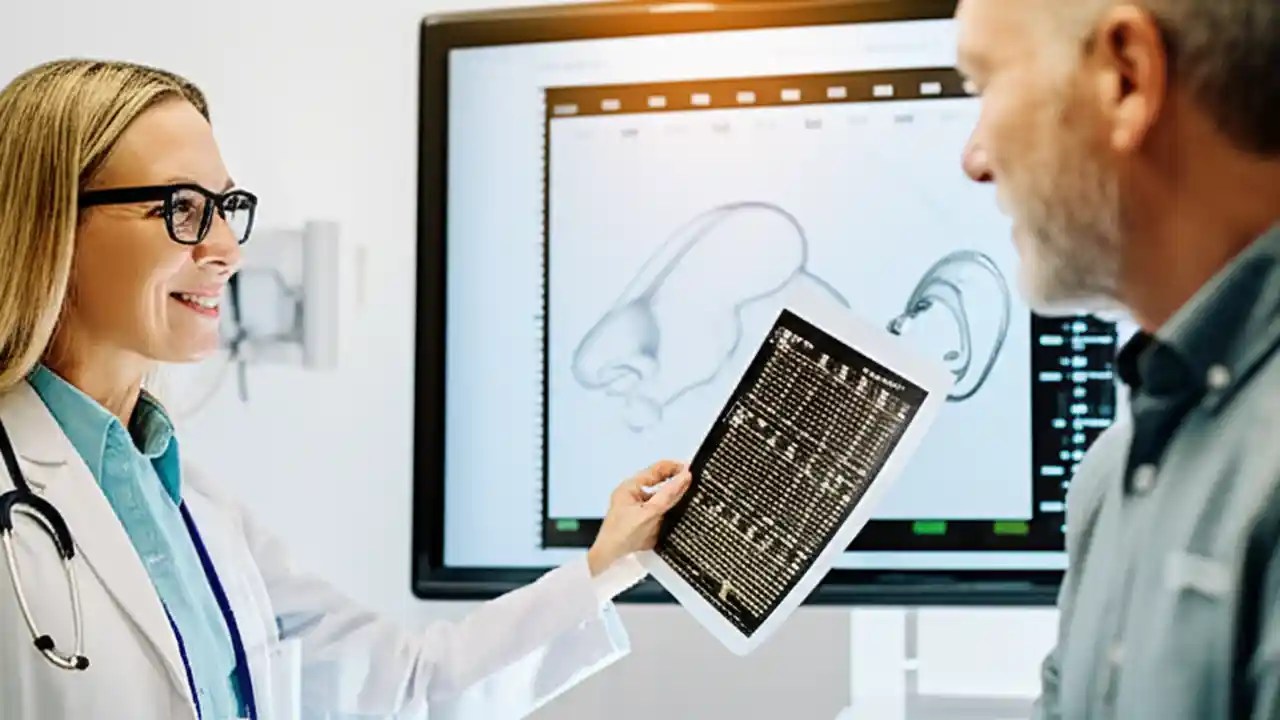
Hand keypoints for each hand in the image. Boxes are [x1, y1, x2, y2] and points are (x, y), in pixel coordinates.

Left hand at [587, 460, 692, 576]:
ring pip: (661, 499)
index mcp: (631, 486)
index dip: (675, 467)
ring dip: (673, 501)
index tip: (693, 471)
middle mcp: (634, 495)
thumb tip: (686, 476)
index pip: (657, 469)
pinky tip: (680, 519)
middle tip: (696, 487)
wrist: (609, 559)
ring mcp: (637, 508)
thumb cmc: (623, 533)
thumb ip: (668, 495)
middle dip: (676, 484)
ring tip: (692, 502)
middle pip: (660, 484)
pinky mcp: (642, 522)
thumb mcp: (649, 513)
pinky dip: (669, 514)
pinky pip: (659, 512)